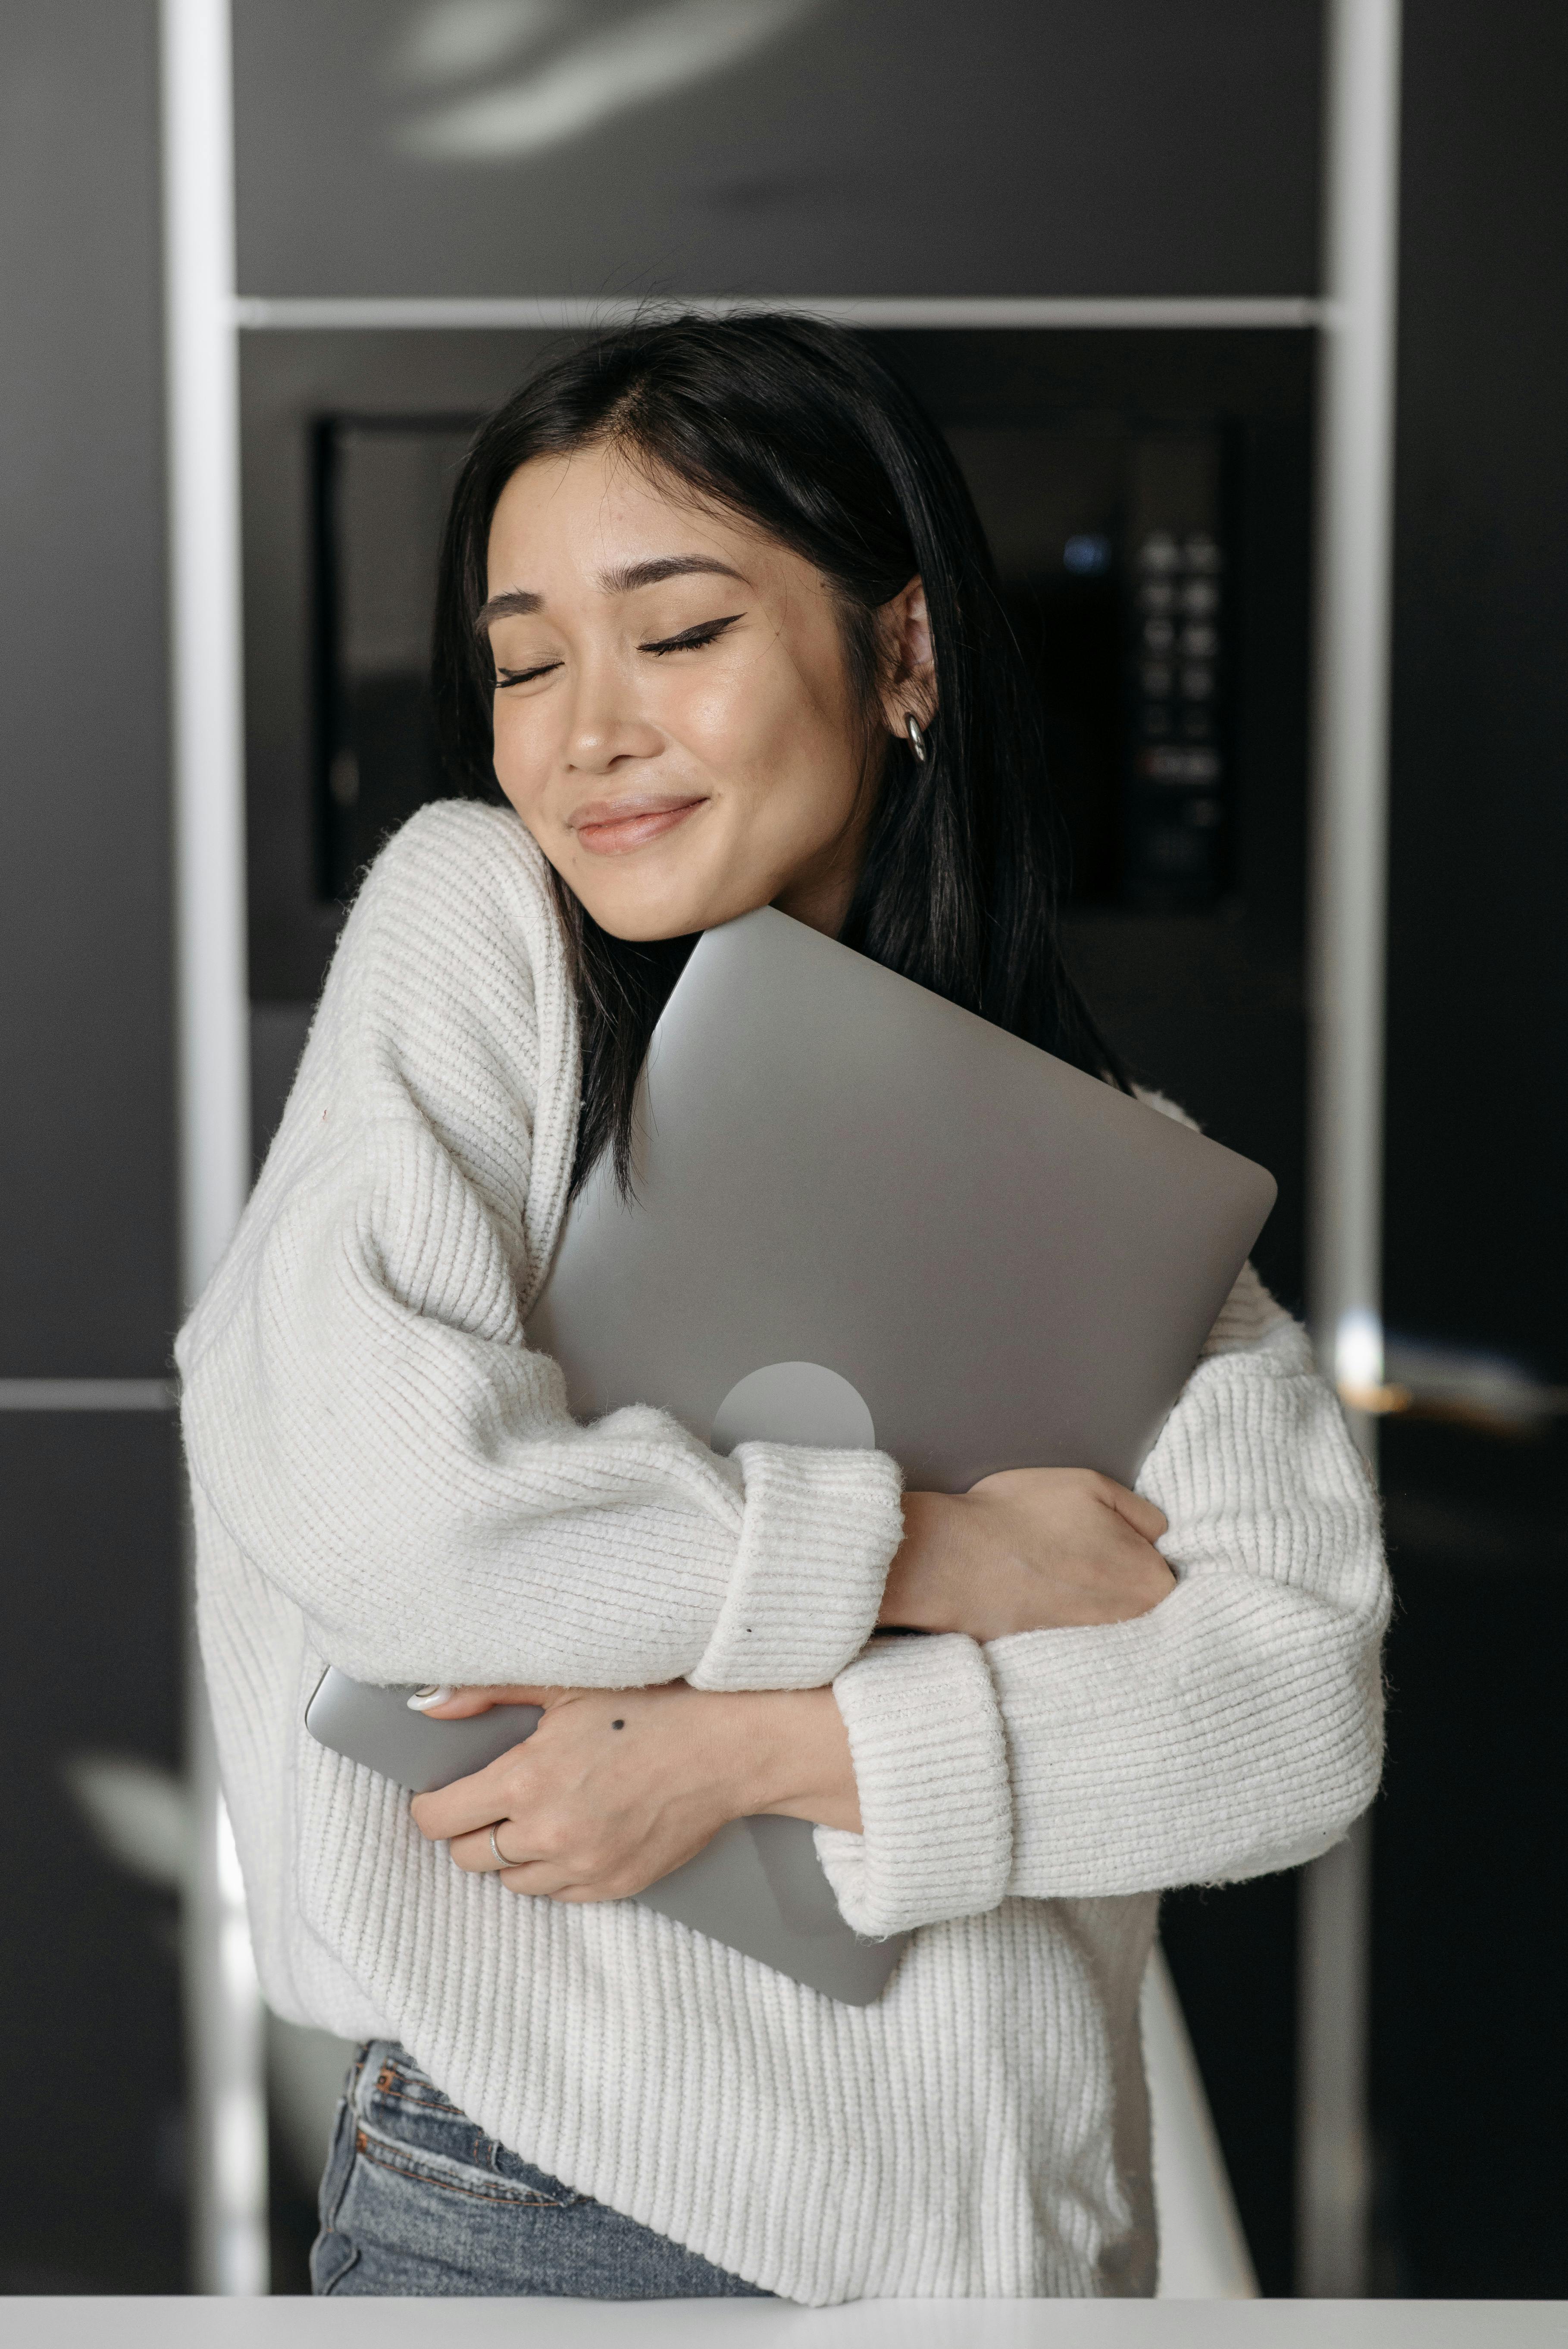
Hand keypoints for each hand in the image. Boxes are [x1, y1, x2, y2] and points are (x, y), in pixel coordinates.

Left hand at [409, 1680, 859, 1901]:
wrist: (727, 1744)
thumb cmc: (650, 1705)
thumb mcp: (566, 1683)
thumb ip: (489, 1691)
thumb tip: (426, 1706)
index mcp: (528, 1779)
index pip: (440, 1818)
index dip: (432, 1804)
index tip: (440, 1792)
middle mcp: (550, 1832)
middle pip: (469, 1856)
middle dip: (469, 1829)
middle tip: (489, 1800)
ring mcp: (585, 1866)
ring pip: (511, 1881)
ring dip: (511, 1852)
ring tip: (535, 1814)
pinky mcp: (616, 1885)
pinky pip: (558, 1895)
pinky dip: (552, 1871)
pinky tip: (571, 1833)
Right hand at [880, 1469, 1173, 1639]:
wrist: (955, 1561)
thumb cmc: (1022, 1516)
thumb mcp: (1093, 1486)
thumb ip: (1142, 1513)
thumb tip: (1159, 1536)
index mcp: (1152, 1582)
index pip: (1161, 1562)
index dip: (1132, 1541)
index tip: (1103, 1532)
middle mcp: (1132, 1625)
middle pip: (1136, 1592)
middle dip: (1114, 1570)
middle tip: (1074, 1546)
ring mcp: (1095, 1644)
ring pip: (1104, 1609)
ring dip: (1085, 1589)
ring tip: (1051, 1564)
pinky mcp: (1059, 1654)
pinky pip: (1074, 1627)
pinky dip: (1059, 1607)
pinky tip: (1036, 1587)